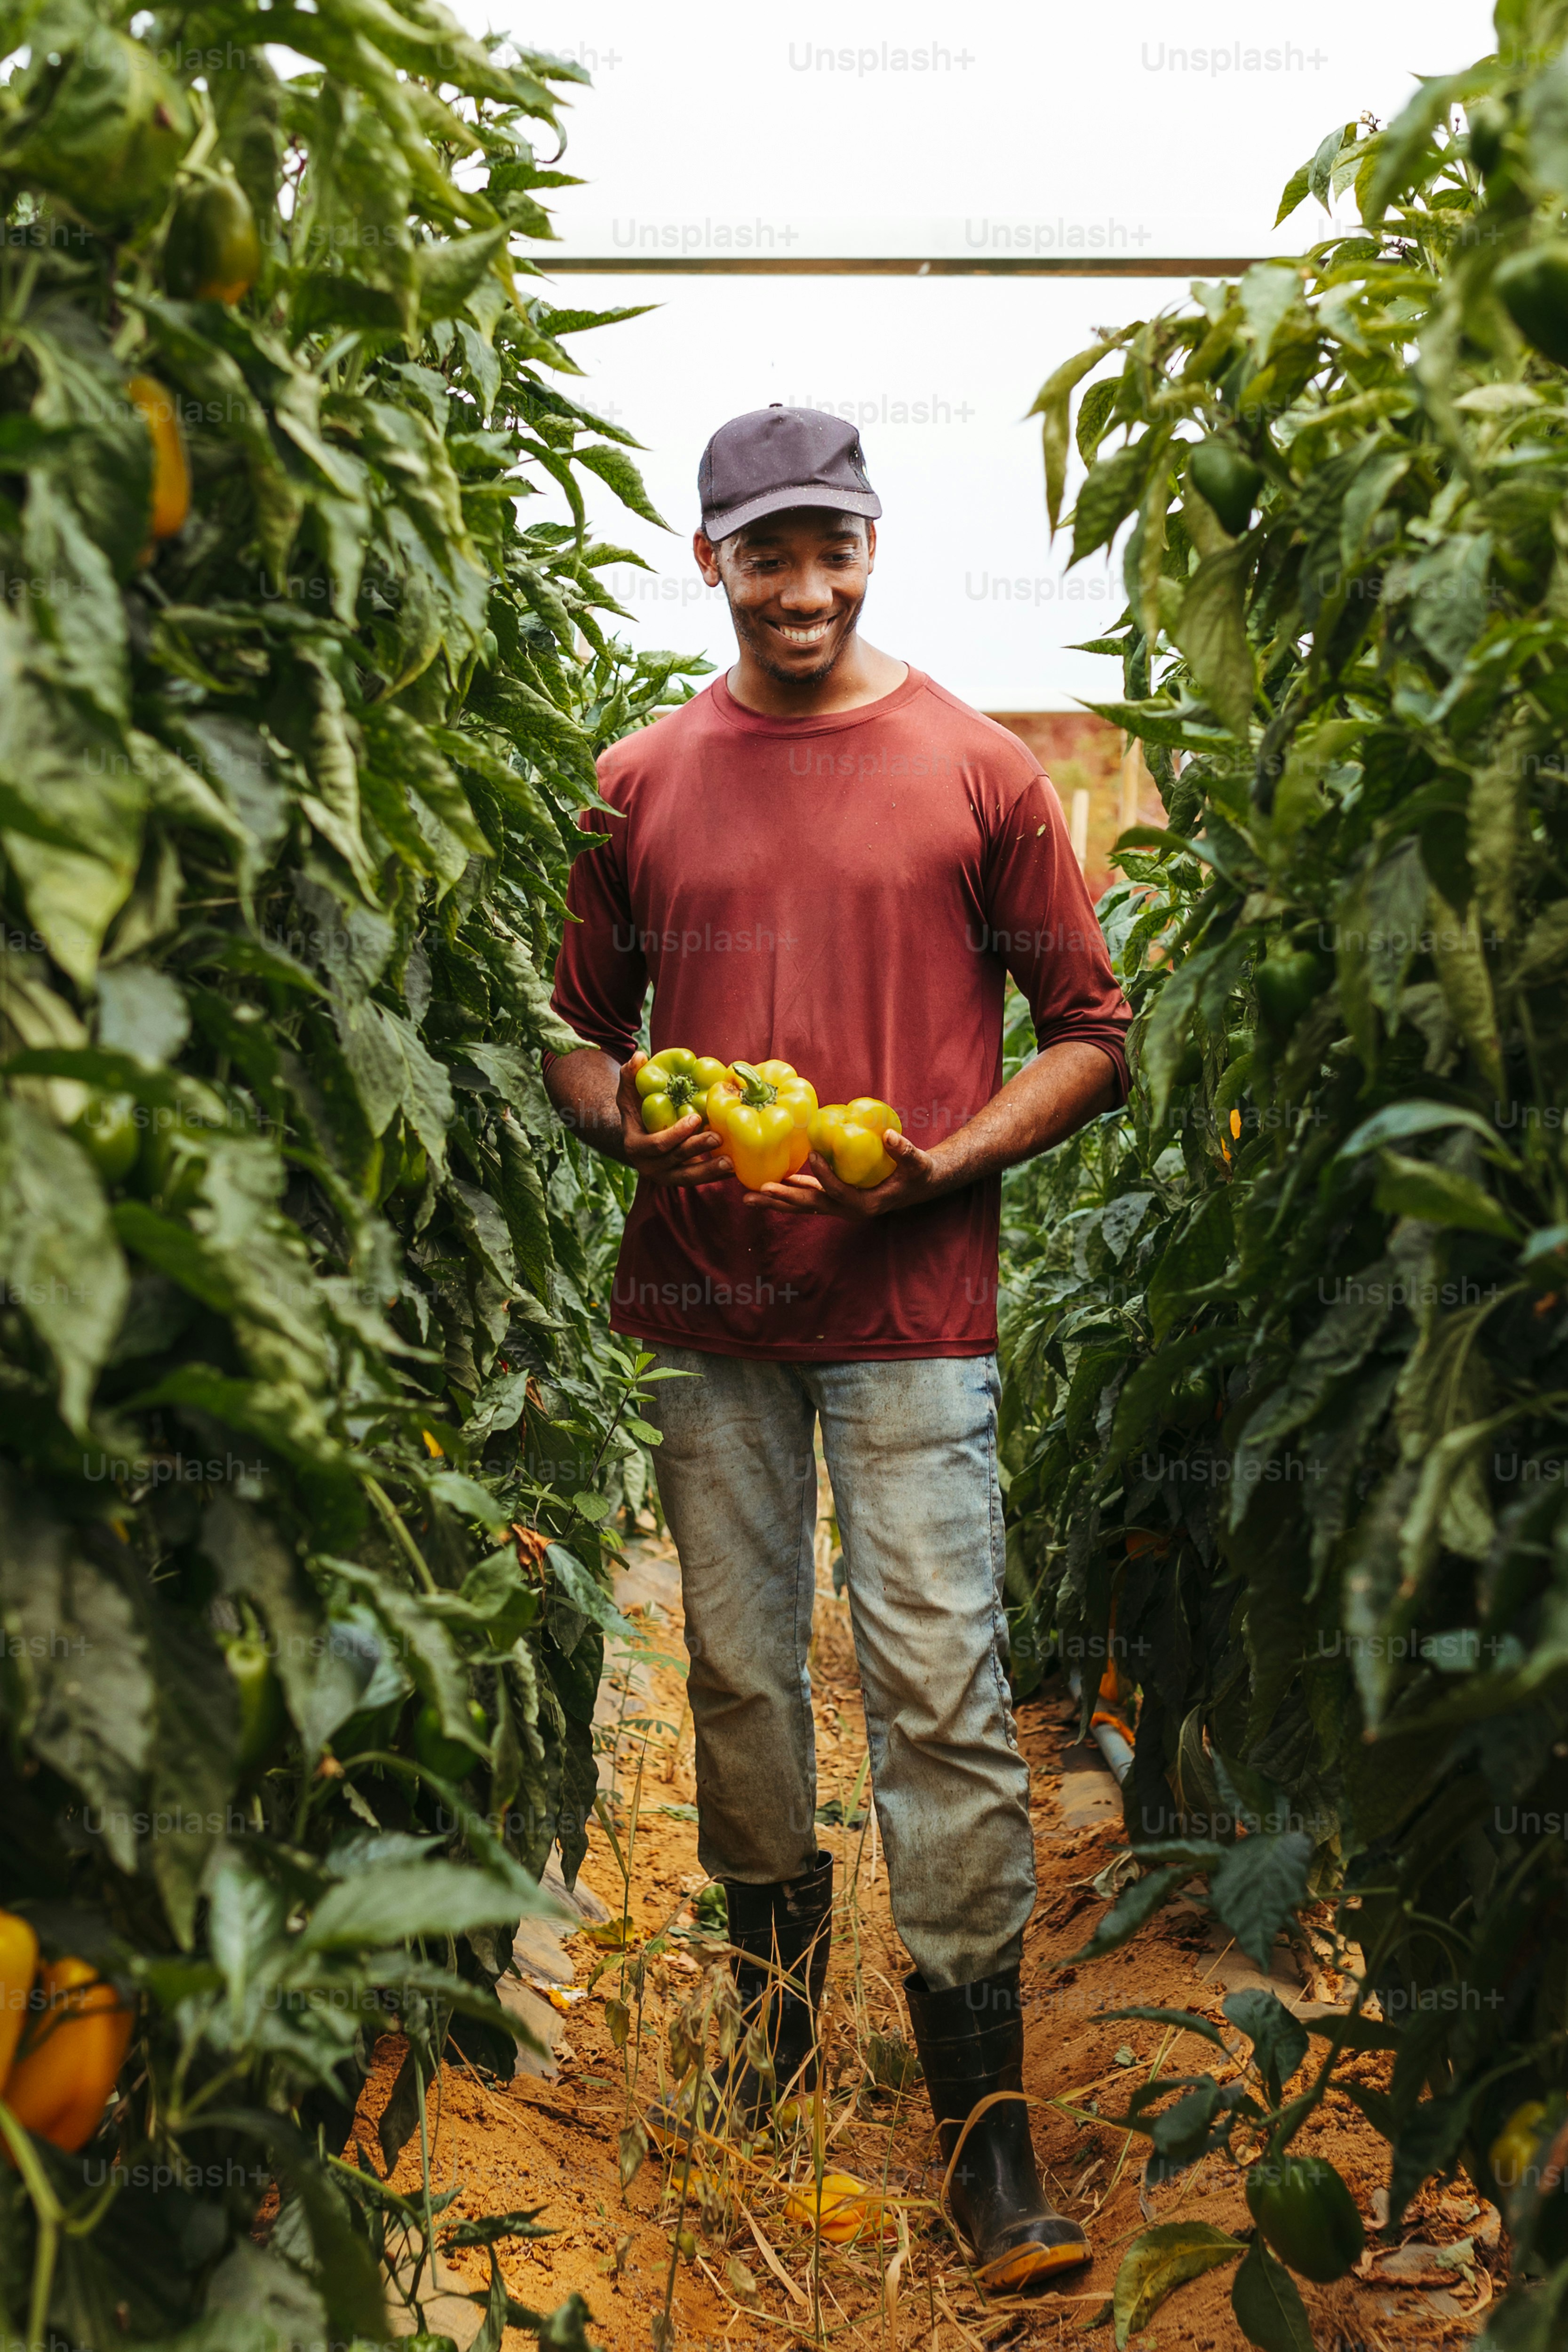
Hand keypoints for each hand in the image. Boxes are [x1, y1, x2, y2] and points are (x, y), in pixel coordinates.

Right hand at [617, 1052, 731, 1187]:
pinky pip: (700, 1180)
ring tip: (732, 1162)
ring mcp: (666, 1177)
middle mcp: (649, 1167)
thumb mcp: (629, 1092)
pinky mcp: (681, 1179)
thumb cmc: (636, 1107)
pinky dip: (717, 1175)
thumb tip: (639, 1055)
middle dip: (697, 1149)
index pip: (656, 1144)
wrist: (638, 1134)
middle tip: (719, 1136)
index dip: (676, 1134)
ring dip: (711, 1171)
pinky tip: (736, 1168)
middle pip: (675, 1162)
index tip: (696, 1118)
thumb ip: (630, 1075)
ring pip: (689, 1177)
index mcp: (636, 1147)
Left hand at [742, 1128, 942, 1219]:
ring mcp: (840, 1206)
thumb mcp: (916, 1162)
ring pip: (804, 1205)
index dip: (826, 1177)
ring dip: (777, 1200)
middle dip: (782, 1199)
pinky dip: (791, 1191)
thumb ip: (903, 1150)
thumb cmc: (918, 1173)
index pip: (840, 1193)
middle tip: (755, 1193)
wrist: (918, 1186)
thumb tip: (888, 1135)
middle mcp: (849, 1210)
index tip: (813, 1156)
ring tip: (750, 1197)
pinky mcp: (836, 1199)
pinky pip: (809, 1197)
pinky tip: (776, 1184)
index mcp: (867, 1204)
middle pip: (811, 1206)